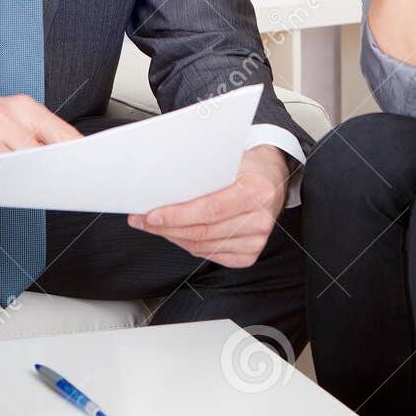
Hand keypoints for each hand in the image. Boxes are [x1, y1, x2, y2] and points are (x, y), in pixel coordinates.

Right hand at [0, 92, 81, 184]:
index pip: (62, 134)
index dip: (79, 157)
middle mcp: (5, 117)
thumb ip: (37, 139)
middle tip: (69, 189)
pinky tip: (5, 189)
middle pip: (44, 152)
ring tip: (40, 192)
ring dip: (31, 182)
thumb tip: (69, 163)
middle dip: (58, 173)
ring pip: (19, 164)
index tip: (91, 173)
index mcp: (22, 108)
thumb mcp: (9, 121)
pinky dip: (0, 184)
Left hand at [126, 145, 288, 267]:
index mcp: (257, 192)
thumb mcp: (230, 160)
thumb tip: (165, 184)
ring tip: (154, 225)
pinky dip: (189, 245)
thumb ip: (204, 173)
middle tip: (143, 220)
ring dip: (174, 236)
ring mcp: (256, 240)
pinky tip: (176, 234)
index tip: (152, 214)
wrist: (272, 179)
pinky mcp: (249, 254)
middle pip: (203, 231)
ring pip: (203, 246)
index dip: (178, 214)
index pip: (210, 209)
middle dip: (166, 227)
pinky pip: (210, 254)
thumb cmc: (248, 168)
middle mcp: (260, 219)